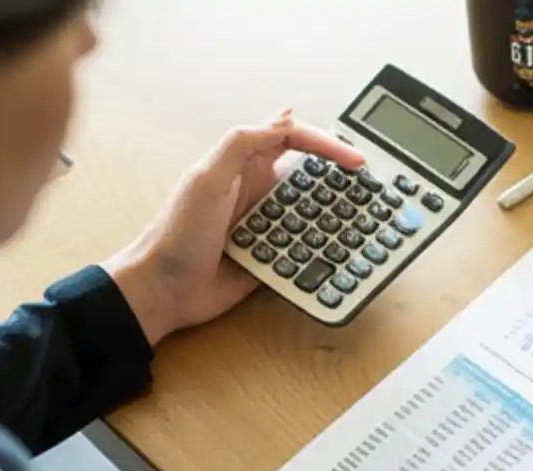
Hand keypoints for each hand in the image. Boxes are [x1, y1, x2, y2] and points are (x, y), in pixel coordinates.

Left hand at [102, 111, 363, 345]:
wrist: (162, 290)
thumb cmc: (178, 232)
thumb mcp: (207, 177)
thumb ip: (242, 143)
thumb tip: (285, 117)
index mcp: (244, 166)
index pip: (292, 139)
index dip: (326, 144)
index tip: (355, 161)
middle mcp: (257, 193)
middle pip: (307, 175)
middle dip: (337, 177)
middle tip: (371, 185)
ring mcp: (264, 226)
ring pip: (310, 213)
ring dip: (333, 214)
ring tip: (364, 218)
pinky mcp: (269, 258)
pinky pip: (303, 249)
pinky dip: (321, 250)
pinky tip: (341, 252)